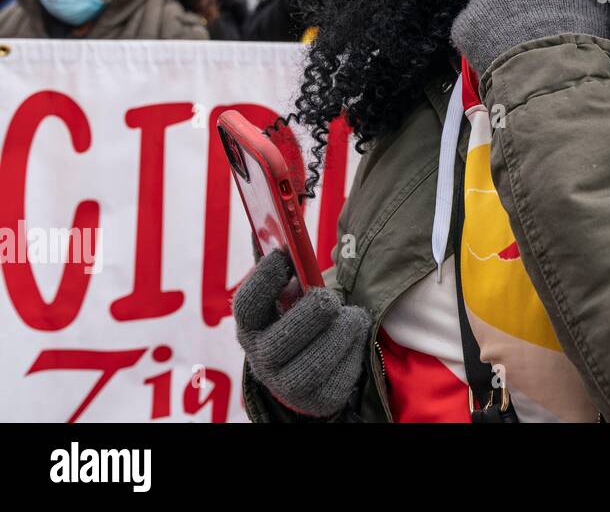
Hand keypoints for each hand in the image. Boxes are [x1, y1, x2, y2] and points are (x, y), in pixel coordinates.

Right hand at [232, 249, 369, 417]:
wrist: (308, 371)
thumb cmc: (298, 319)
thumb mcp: (286, 295)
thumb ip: (279, 264)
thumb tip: (271, 219)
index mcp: (251, 328)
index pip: (247, 304)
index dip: (265, 278)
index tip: (285, 255)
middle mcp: (263, 359)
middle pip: (287, 334)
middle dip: (316, 309)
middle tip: (330, 297)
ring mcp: (288, 384)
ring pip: (321, 355)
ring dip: (343, 328)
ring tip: (350, 316)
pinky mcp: (319, 399)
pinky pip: (344, 371)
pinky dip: (355, 347)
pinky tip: (353, 336)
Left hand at [450, 0, 609, 73]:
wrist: (547, 79)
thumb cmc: (583, 46)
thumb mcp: (602, 18)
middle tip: (536, 23)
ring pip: (491, 3)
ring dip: (503, 19)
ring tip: (520, 48)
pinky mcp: (465, 23)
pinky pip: (474, 28)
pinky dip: (483, 40)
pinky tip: (500, 57)